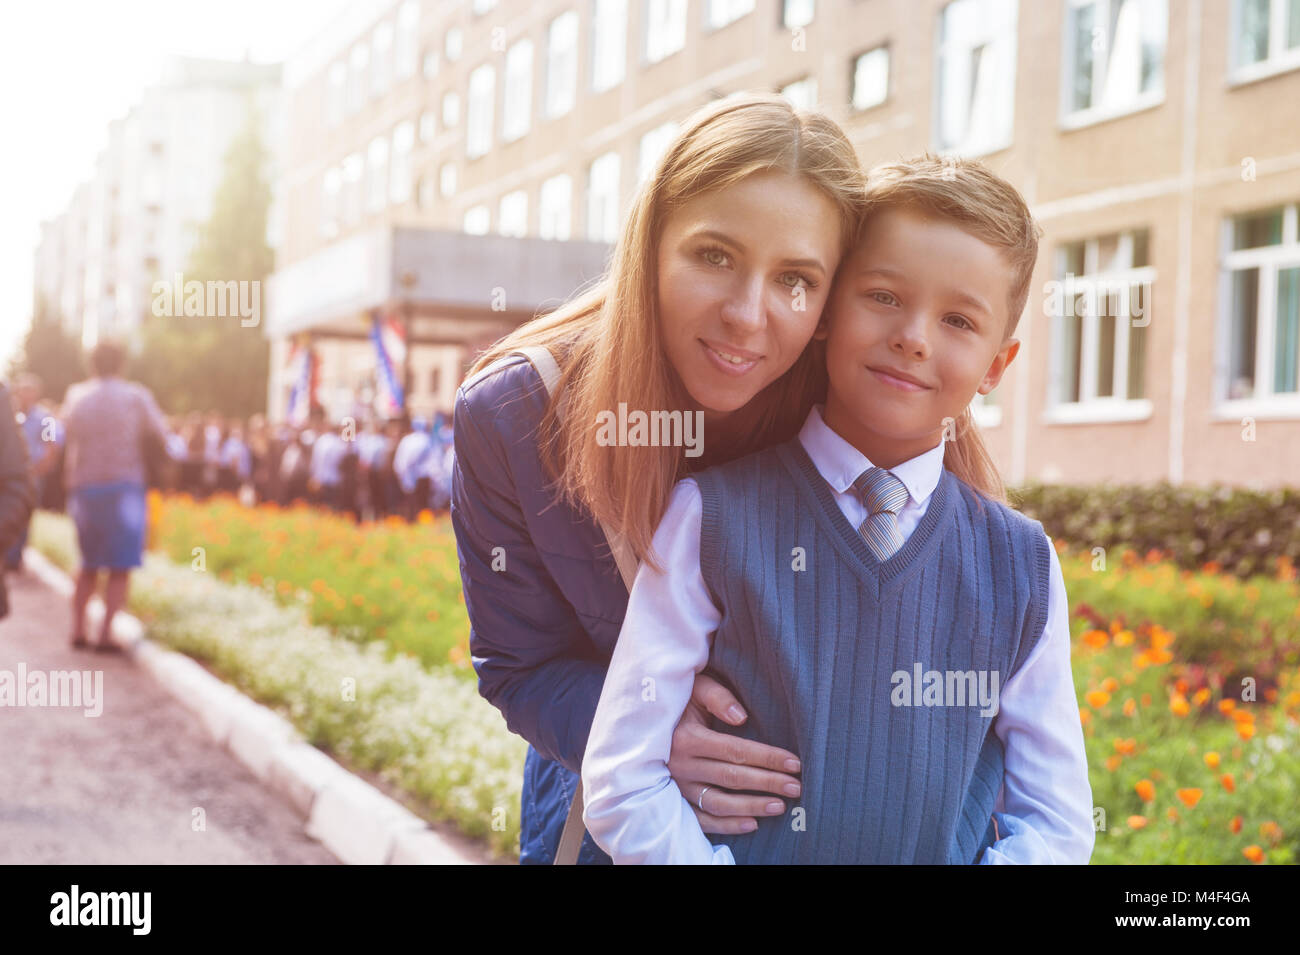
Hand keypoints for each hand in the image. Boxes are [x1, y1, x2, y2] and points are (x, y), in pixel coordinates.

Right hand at [668, 672, 801, 834]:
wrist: (643, 719)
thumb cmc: (678, 700)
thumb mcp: (694, 688)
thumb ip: (718, 697)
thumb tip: (741, 717)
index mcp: (687, 738)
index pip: (735, 751)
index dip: (767, 758)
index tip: (794, 763)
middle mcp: (680, 765)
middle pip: (732, 778)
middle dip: (767, 783)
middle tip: (796, 787)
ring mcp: (676, 786)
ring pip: (718, 802)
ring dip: (751, 806)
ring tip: (780, 806)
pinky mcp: (674, 799)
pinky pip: (701, 819)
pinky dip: (727, 825)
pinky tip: (752, 824)